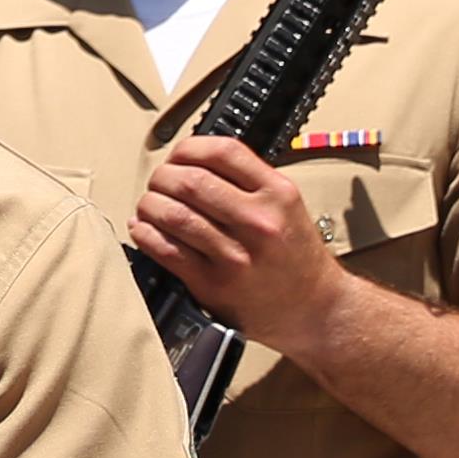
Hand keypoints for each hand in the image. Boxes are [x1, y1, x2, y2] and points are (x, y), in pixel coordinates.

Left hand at [122, 137, 334, 342]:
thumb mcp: (286, 206)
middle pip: (190, 181)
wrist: (314, 309)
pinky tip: (144, 229)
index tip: (177, 155)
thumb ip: (247, 181)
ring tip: (149, 205)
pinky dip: (146, 235)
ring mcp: (235, 255)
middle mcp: (259, 222)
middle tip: (158, 182)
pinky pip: (166, 250)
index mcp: (278, 194)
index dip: (188, 148)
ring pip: (173, 214)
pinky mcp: (213, 285)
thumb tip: (191, 161)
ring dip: (150, 205)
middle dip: (162, 177)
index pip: (222, 152)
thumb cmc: (296, 257)